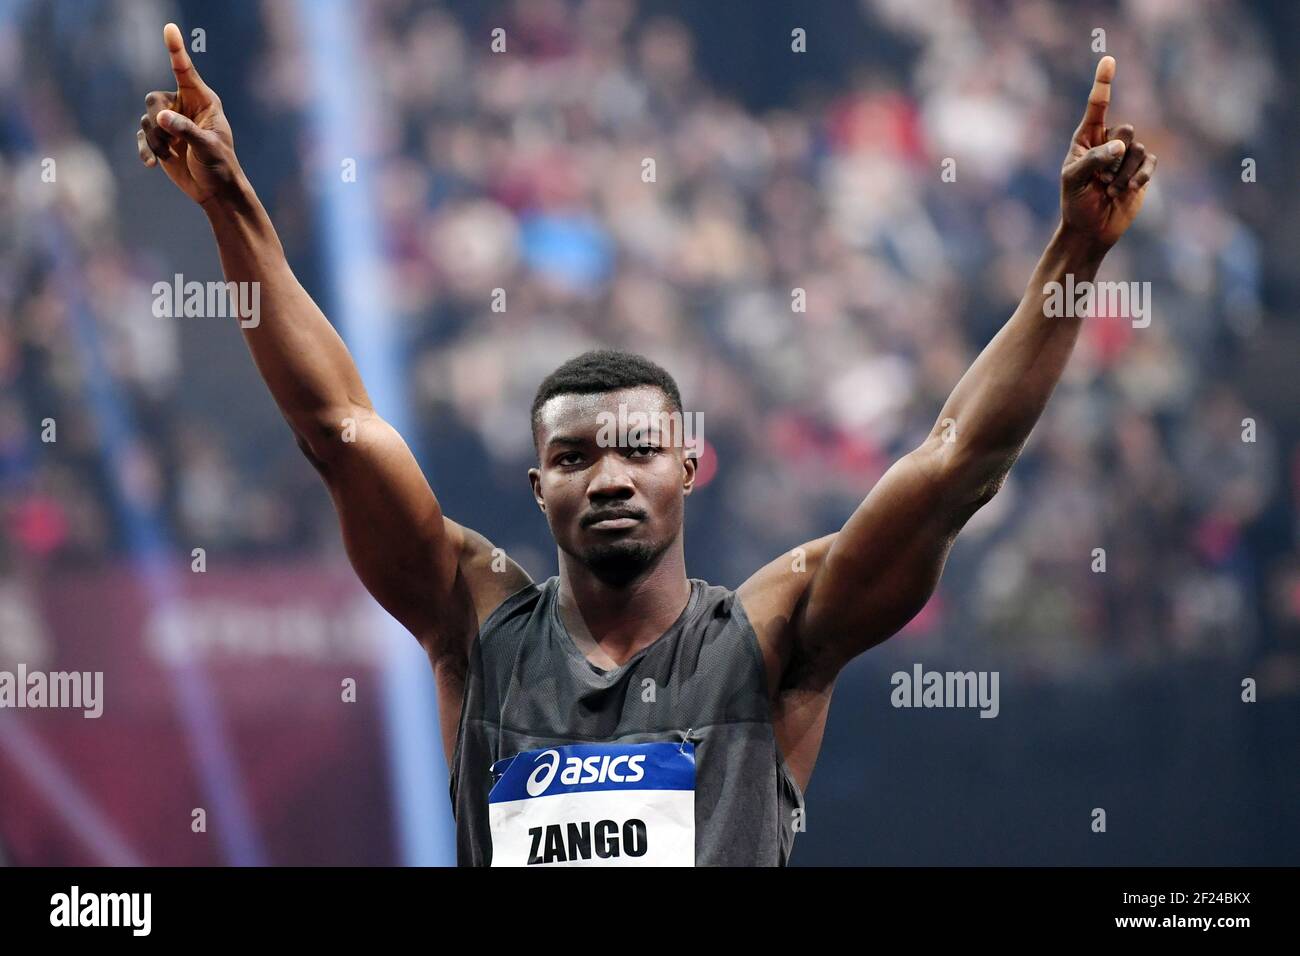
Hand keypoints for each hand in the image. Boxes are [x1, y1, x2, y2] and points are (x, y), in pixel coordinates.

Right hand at [137, 23, 239, 204]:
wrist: (215, 191)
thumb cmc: (220, 166)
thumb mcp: (207, 147)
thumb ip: (185, 130)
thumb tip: (161, 118)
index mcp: (203, 101)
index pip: (185, 71)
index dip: (176, 50)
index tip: (170, 29)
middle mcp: (184, 107)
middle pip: (154, 98)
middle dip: (156, 120)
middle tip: (169, 140)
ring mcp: (171, 123)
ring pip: (147, 119)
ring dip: (154, 140)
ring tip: (169, 155)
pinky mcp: (161, 139)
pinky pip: (142, 136)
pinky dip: (146, 150)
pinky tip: (152, 165)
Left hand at [1059, 56, 1157, 249]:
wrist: (1091, 230)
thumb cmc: (1076, 203)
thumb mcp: (1074, 180)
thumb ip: (1095, 159)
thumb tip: (1122, 144)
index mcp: (1086, 138)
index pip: (1097, 106)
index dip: (1104, 82)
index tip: (1108, 59)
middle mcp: (1107, 142)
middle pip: (1125, 130)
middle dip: (1115, 156)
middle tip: (1100, 178)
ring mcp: (1126, 155)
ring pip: (1138, 149)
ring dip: (1123, 174)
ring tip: (1109, 189)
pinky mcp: (1141, 170)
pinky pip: (1150, 162)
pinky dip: (1139, 177)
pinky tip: (1127, 191)